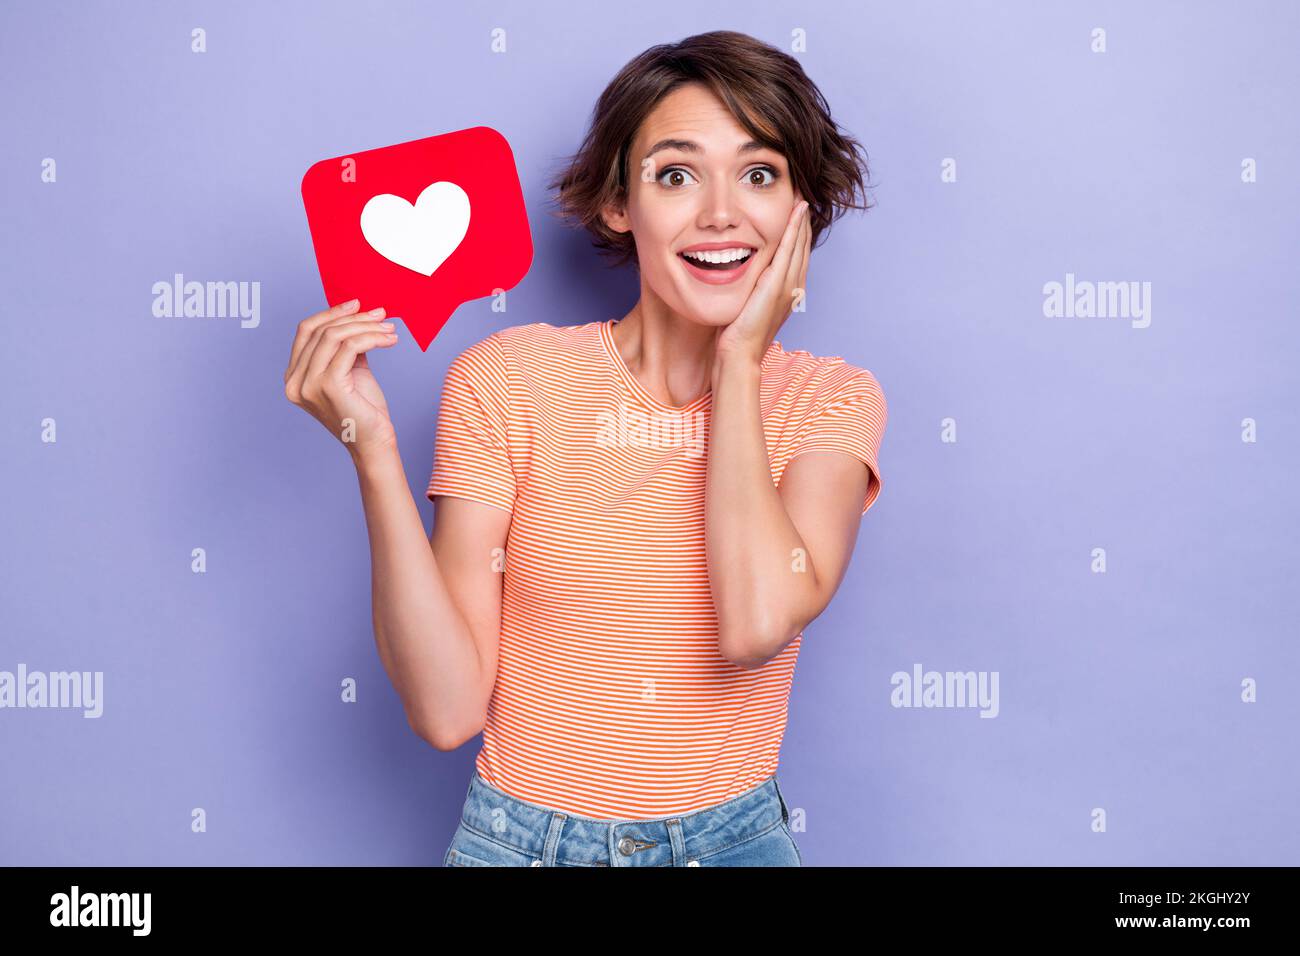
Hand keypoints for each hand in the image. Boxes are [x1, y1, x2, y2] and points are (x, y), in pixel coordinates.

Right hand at [283, 299, 399, 461]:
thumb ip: (345, 348)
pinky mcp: (329, 385)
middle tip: (381, 314)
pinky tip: (389, 340)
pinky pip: (350, 347)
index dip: (330, 313)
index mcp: (294, 377)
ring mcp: (309, 384)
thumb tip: (356, 318)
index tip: (357, 304)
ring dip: (367, 327)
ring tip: (389, 329)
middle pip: (322, 331)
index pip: (306, 331)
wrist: (374, 443)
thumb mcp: (351, 372)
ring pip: (335, 336)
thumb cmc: (364, 411)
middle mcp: (295, 381)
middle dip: (354, 318)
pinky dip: (372, 338)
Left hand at [715, 198, 810, 368]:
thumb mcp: (747, 304)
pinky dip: (794, 230)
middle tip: (802, 198)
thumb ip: (751, 288)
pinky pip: (790, 251)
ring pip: (800, 245)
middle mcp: (793, 287)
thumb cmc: (738, 335)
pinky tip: (797, 213)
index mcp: (788, 291)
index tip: (795, 213)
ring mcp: (789, 286)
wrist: (739, 354)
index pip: (797, 255)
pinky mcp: (778, 285)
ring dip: (802, 221)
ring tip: (802, 199)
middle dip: (803, 222)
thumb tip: (742, 273)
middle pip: (803, 247)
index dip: (798, 233)